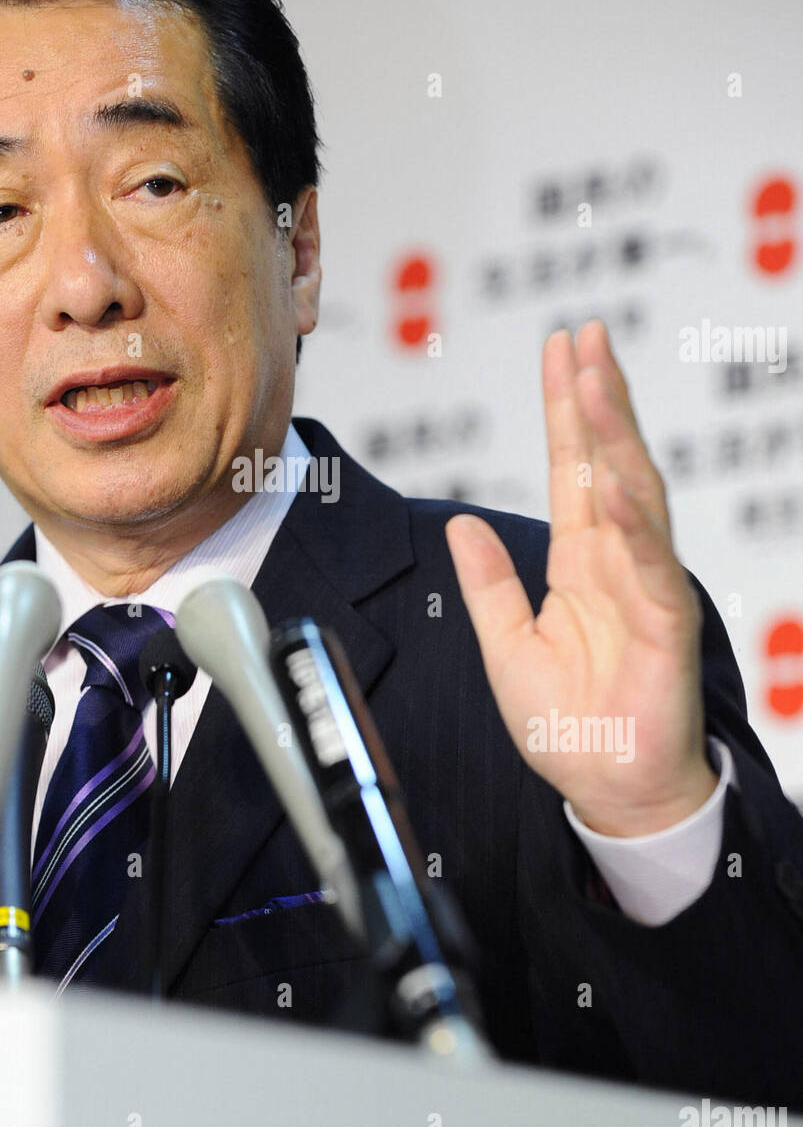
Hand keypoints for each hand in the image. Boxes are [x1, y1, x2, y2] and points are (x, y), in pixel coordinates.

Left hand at [446, 320, 716, 836]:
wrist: (607, 791)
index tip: (561, 352)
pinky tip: (616, 480)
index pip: (571, 469)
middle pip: (606, 463)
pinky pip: (650, 564)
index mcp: (578, 563)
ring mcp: (644, 586)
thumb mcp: (505, 646)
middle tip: (585, 336)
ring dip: (615, 437)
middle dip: (594, 398)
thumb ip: (487, 583)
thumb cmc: (567, 725)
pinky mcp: (666, 624)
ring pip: (635, 495)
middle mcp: (615, 562)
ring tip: (597, 378)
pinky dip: (634, 522)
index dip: (565, 411)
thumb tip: (461, 524)